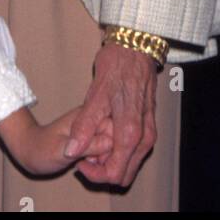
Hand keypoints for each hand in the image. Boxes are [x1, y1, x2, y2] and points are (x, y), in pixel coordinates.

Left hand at [0, 104, 114, 176]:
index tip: (93, 160)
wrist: (31, 149)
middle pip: (120, 139)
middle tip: (88, 162)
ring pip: (116, 146)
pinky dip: (103, 161)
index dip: (111, 150)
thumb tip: (110, 145)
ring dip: (106, 159)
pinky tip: (90, 162)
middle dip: (110, 156)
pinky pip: (110, 151)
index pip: (116, 130)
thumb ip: (86, 146)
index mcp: (88, 115)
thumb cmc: (42, 147)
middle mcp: (96, 119)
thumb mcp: (62, 149)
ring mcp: (97, 129)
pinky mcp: (96, 138)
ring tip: (87, 162)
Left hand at [62, 42, 158, 187]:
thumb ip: (84, 126)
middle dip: (102, 169)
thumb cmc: (116, 66)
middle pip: (124, 174)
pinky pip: (134, 150)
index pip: (114, 174)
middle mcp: (145, 138)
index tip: (78, 161)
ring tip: (90, 141)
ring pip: (130, 163)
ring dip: (110, 160)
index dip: (94, 174)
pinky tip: (102, 133)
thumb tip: (71, 152)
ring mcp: (149, 132)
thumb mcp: (95, 94)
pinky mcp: (148, 125)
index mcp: (131, 133)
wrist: (136, 46)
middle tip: (83, 151)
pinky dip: (118, 150)